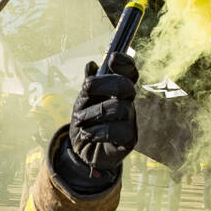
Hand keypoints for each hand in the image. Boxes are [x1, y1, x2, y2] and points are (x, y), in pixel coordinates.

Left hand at [69, 55, 139, 170]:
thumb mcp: (82, 102)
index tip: (112, 58)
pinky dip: (96, 131)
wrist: (82, 152)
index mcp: (118, 92)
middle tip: (85, 88)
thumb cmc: (86, 124)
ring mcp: (130, 121)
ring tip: (80, 120)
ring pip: (117, 108)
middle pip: (125, 86)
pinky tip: (87, 134)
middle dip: (102, 83)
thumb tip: (91, 65)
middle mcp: (128, 104)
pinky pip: (115, 130)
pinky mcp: (129, 140)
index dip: (125, 63)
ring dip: (92, 113)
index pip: (130, 73)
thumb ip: (88, 86)